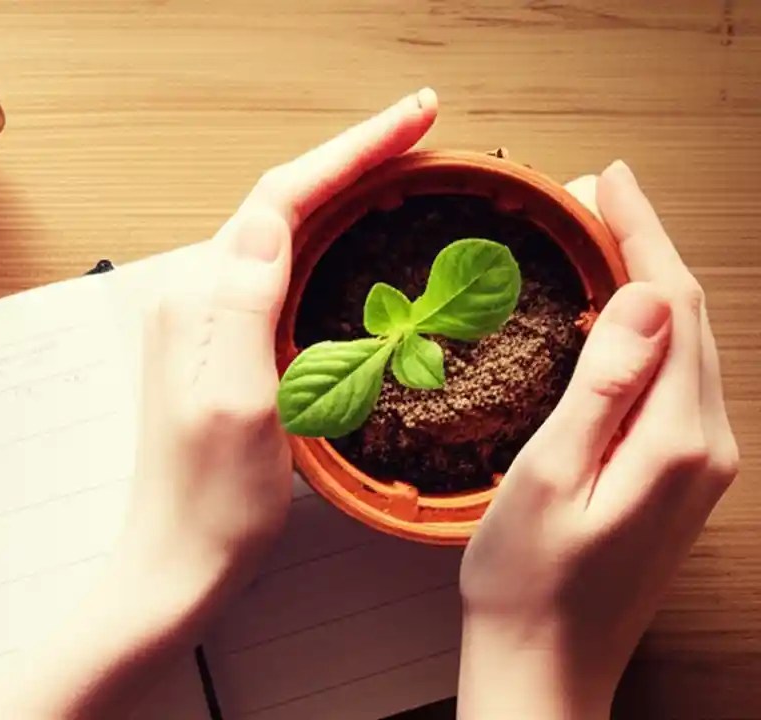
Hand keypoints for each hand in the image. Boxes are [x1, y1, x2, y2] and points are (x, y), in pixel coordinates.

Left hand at [0, 88, 439, 719]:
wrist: (178, 563)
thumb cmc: (211, 503)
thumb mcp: (237, 402)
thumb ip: (247, 304)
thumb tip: (271, 216)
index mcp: (200, 300)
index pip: (280, 197)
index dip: (352, 150)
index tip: (416, 119)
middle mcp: (196, 297)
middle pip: (283, 203)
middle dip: (353, 158)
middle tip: (425, 132)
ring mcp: (208, 321)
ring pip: (283, 233)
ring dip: (341, 192)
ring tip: (404, 167)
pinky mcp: (223, 346)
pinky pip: (281, 271)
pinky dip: (328, 240)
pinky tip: (359, 239)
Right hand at [457, 161, 739, 718]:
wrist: (545, 660)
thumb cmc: (527, 580)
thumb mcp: (548, 476)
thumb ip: (603, 385)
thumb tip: (644, 297)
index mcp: (675, 440)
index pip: (670, 305)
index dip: (640, 233)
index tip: (604, 179)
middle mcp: (705, 446)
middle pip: (686, 317)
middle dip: (644, 245)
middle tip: (590, 194)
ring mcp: (700, 464)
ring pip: (684, 345)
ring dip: (647, 284)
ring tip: (598, 237)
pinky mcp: (682, 476)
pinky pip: (674, 380)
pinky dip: (646, 331)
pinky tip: (613, 315)